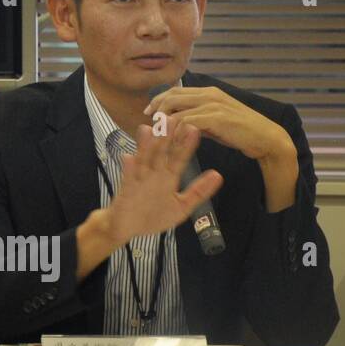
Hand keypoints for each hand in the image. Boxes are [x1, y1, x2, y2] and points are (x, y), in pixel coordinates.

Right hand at [102, 122, 223, 246]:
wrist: (127, 227)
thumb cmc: (153, 216)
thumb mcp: (182, 206)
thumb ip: (198, 191)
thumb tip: (218, 175)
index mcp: (168, 178)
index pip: (179, 158)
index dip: (186, 145)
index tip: (194, 129)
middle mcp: (154, 175)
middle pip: (161, 153)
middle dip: (166, 137)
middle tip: (171, 118)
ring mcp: (139, 180)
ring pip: (143, 160)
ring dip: (144, 146)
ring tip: (146, 129)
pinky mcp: (126, 189)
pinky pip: (127, 177)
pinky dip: (128, 168)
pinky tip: (128, 157)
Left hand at [144, 86, 294, 162]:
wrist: (266, 138)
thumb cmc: (240, 131)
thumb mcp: (215, 121)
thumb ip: (197, 118)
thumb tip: (177, 122)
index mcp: (209, 92)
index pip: (176, 90)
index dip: (159, 100)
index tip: (149, 112)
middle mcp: (210, 94)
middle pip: (172, 96)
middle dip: (156, 108)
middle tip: (149, 122)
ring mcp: (213, 105)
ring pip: (178, 109)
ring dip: (164, 122)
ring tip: (156, 133)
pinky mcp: (217, 118)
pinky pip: (188, 121)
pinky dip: (176, 130)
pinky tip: (170, 138)